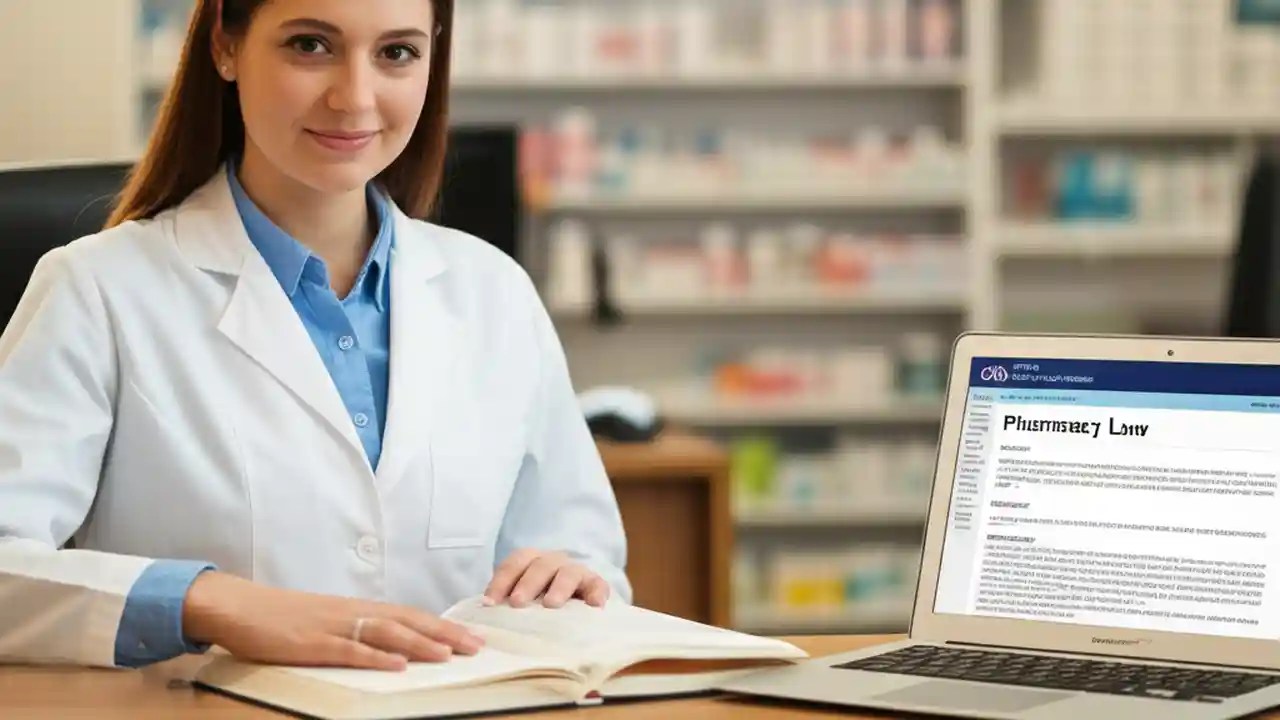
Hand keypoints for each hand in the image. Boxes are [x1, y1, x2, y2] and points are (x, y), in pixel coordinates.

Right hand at [182, 572, 483, 670]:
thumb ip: (361, 628)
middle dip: (445, 633)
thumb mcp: (331, 619)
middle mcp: (354, 613)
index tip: (474, 636)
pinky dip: (376, 658)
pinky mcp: (314, 643)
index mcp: (360, 608)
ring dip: (420, 643)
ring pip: (387, 634)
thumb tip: (395, 644)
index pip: (412, 616)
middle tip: (477, 645)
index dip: (444, 625)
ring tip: (449, 653)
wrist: (242, 606)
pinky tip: (397, 665)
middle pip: (409, 621)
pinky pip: (351, 650)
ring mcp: (335, 626)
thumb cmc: (287, 617)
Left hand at [484, 549, 609, 608]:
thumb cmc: (537, 602)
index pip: (513, 564)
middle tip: (517, 602)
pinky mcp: (595, 585)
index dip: (500, 581)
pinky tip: (594, 606)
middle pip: (540, 566)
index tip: (489, 603)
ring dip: (558, 587)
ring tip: (551, 604)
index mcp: (530, 561)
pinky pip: (598, 585)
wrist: (574, 600)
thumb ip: (503, 605)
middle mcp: (553, 562)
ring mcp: (575, 572)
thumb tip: (480, 622)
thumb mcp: (520, 598)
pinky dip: (596, 594)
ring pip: (568, 572)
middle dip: (527, 583)